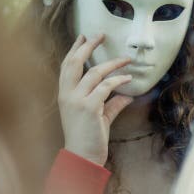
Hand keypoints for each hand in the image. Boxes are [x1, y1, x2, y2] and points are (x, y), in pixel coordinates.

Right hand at [58, 33, 133, 165]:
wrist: (82, 159)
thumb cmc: (89, 138)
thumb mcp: (99, 117)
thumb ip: (111, 104)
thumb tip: (128, 96)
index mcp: (64, 95)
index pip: (67, 66)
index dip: (74, 50)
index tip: (82, 37)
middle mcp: (67, 95)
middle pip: (75, 63)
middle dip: (87, 46)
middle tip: (99, 35)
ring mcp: (77, 101)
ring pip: (94, 73)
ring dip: (112, 63)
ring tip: (126, 59)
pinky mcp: (89, 107)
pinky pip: (105, 87)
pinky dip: (118, 80)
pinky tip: (128, 78)